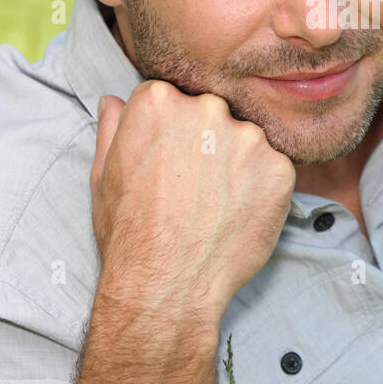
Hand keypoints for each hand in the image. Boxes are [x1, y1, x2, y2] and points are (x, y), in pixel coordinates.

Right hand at [89, 79, 296, 318]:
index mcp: (159, 101)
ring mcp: (247, 137)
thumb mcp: (103, 174)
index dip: (172, 133)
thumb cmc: (129, 233)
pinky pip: (273, 169)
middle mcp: (207, 108)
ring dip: (237, 165)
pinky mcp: (279, 168)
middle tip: (195, 187)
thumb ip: (114, 127)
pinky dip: (261, 189)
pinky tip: (238, 215)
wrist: (166, 285)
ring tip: (216, 205)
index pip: (174, 98)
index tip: (168, 161)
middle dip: (207, 143)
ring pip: (246, 141)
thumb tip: (113, 101)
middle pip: (213, 114)